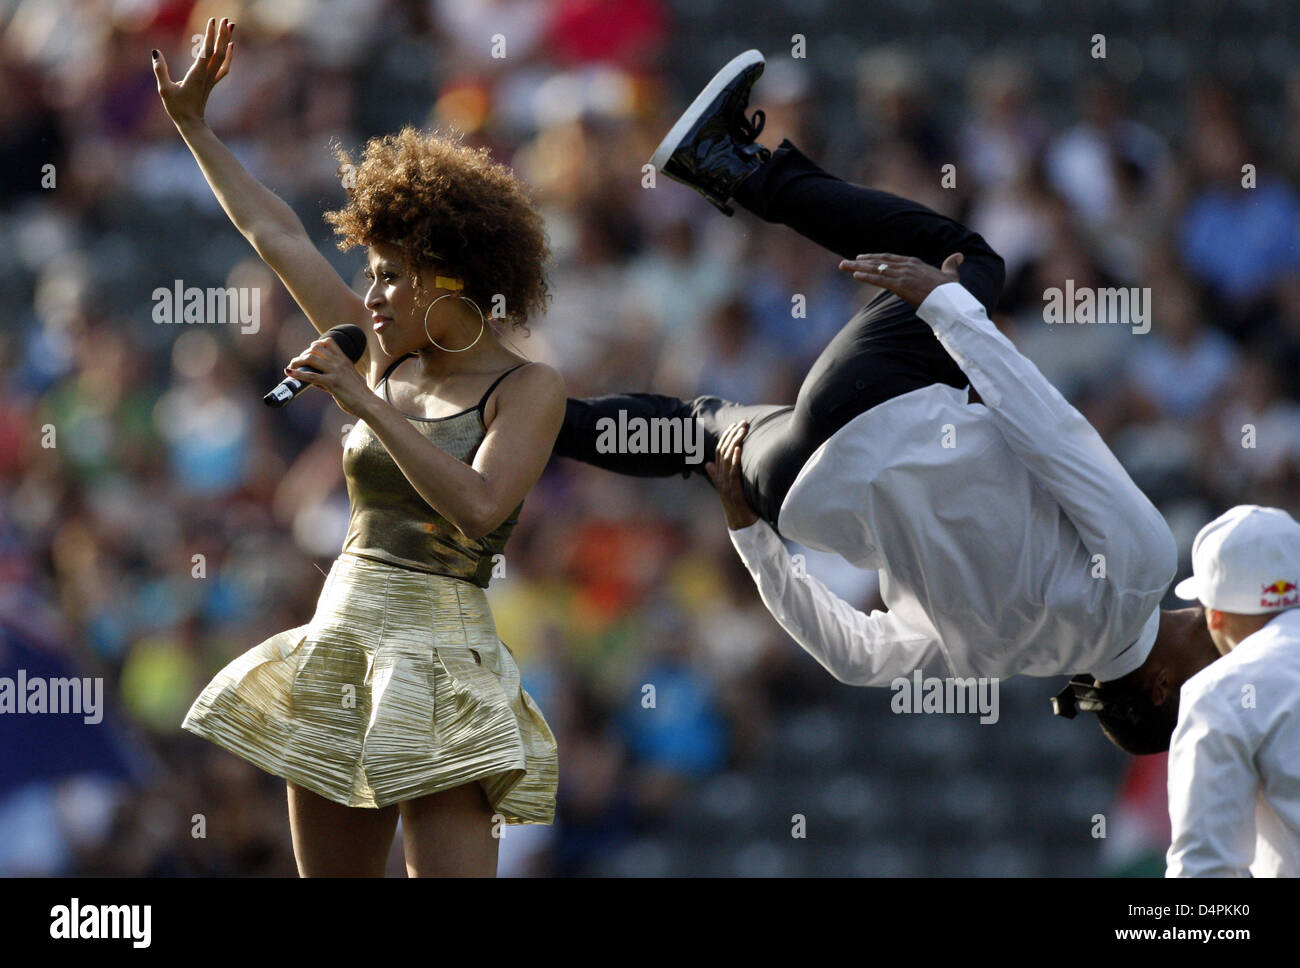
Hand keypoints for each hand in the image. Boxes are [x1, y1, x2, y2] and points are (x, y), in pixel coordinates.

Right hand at [153, 17, 234, 127]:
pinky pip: (223, 67)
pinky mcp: (211, 82)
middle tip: (225, 19)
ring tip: (231, 26)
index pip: (206, 52)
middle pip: (218, 52)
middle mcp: (207, 75)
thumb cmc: (177, 108)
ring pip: (222, 57)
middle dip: (222, 35)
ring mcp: (211, 79)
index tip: (212, 21)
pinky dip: (229, 56)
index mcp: (197, 75)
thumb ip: (160, 70)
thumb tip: (155, 52)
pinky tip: (231, 46)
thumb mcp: (164, 89)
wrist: (191, 123)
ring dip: (227, 41)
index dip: (210, 36)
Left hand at [284, 337, 375, 417]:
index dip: (315, 345)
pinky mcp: (332, 383)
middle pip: (316, 348)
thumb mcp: (347, 381)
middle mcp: (340, 363)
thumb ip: (331, 378)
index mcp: (345, 360)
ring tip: (291, 366)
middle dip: (303, 354)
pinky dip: (297, 374)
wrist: (370, 404)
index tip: (308, 353)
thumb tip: (314, 380)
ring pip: (311, 358)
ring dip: (297, 361)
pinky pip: (311, 376)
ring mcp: (336, 372)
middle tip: (297, 363)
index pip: (328, 342)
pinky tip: (289, 373)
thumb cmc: (360, 396)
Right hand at [705, 421, 758, 530]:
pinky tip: (739, 448)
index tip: (735, 424)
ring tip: (743, 430)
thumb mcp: (728, 487)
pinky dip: (735, 459)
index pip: (719, 451)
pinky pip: (733, 473)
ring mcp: (726, 485)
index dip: (726, 436)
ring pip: (728, 460)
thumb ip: (717, 475)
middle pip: (723, 452)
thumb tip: (707, 463)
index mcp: (719, 476)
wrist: (740, 525)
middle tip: (742, 423)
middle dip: (733, 435)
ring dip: (735, 443)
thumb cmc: (737, 505)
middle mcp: (721, 479)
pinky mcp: (733, 492)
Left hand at [837, 252, 964, 306]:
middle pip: (879, 261)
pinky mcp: (900, 285)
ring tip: (842, 266)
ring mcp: (902, 275)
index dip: (875, 258)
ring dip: (857, 267)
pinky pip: (880, 280)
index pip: (890, 258)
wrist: (951, 300)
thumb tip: (959, 255)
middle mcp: (906, 266)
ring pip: (875, 269)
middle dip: (861, 261)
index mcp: (914, 263)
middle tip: (846, 262)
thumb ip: (951, 264)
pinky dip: (866, 276)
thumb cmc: (951, 290)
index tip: (863, 258)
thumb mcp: (951, 274)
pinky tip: (854, 275)